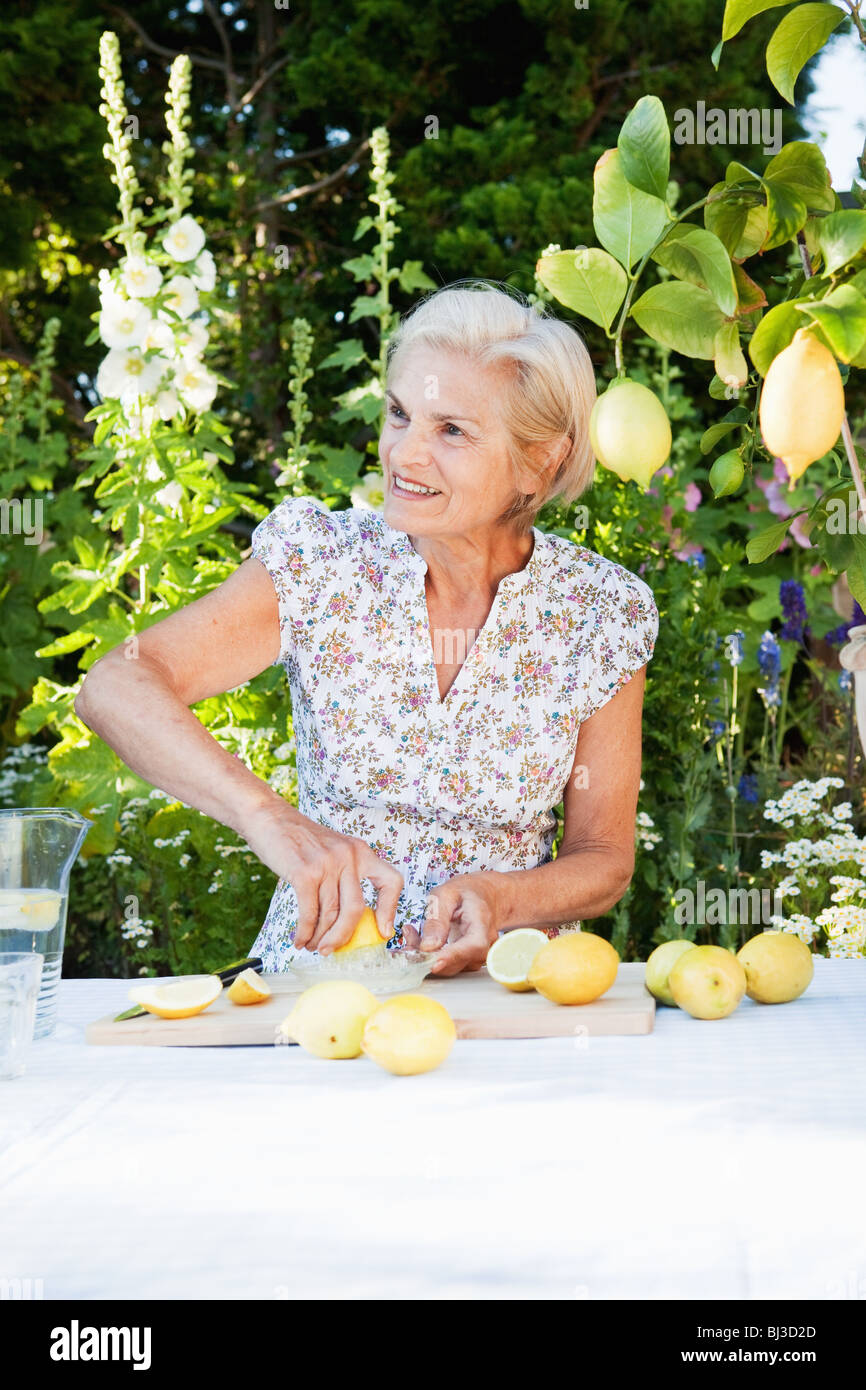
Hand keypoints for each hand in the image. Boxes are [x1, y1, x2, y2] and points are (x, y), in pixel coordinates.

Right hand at [241, 800, 402, 952]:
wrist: (270, 818)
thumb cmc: (300, 840)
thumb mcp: (333, 851)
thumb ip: (344, 876)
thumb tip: (347, 921)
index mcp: (360, 852)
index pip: (391, 881)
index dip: (390, 909)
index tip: (383, 931)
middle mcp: (348, 857)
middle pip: (356, 909)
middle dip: (343, 937)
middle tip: (330, 950)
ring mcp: (327, 864)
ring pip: (330, 914)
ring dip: (319, 937)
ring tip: (311, 946)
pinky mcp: (304, 873)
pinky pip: (309, 913)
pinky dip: (304, 932)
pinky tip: (299, 939)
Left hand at [409, 872, 504, 976]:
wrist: (480, 893)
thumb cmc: (465, 891)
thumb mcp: (445, 894)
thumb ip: (437, 920)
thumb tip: (428, 946)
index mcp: (482, 921)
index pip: (474, 945)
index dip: (453, 956)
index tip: (433, 962)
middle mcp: (486, 943)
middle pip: (460, 962)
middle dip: (431, 957)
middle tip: (409, 941)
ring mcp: (479, 954)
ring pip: (452, 966)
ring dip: (428, 957)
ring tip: (412, 936)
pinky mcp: (469, 959)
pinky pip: (450, 964)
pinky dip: (433, 956)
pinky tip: (421, 942)